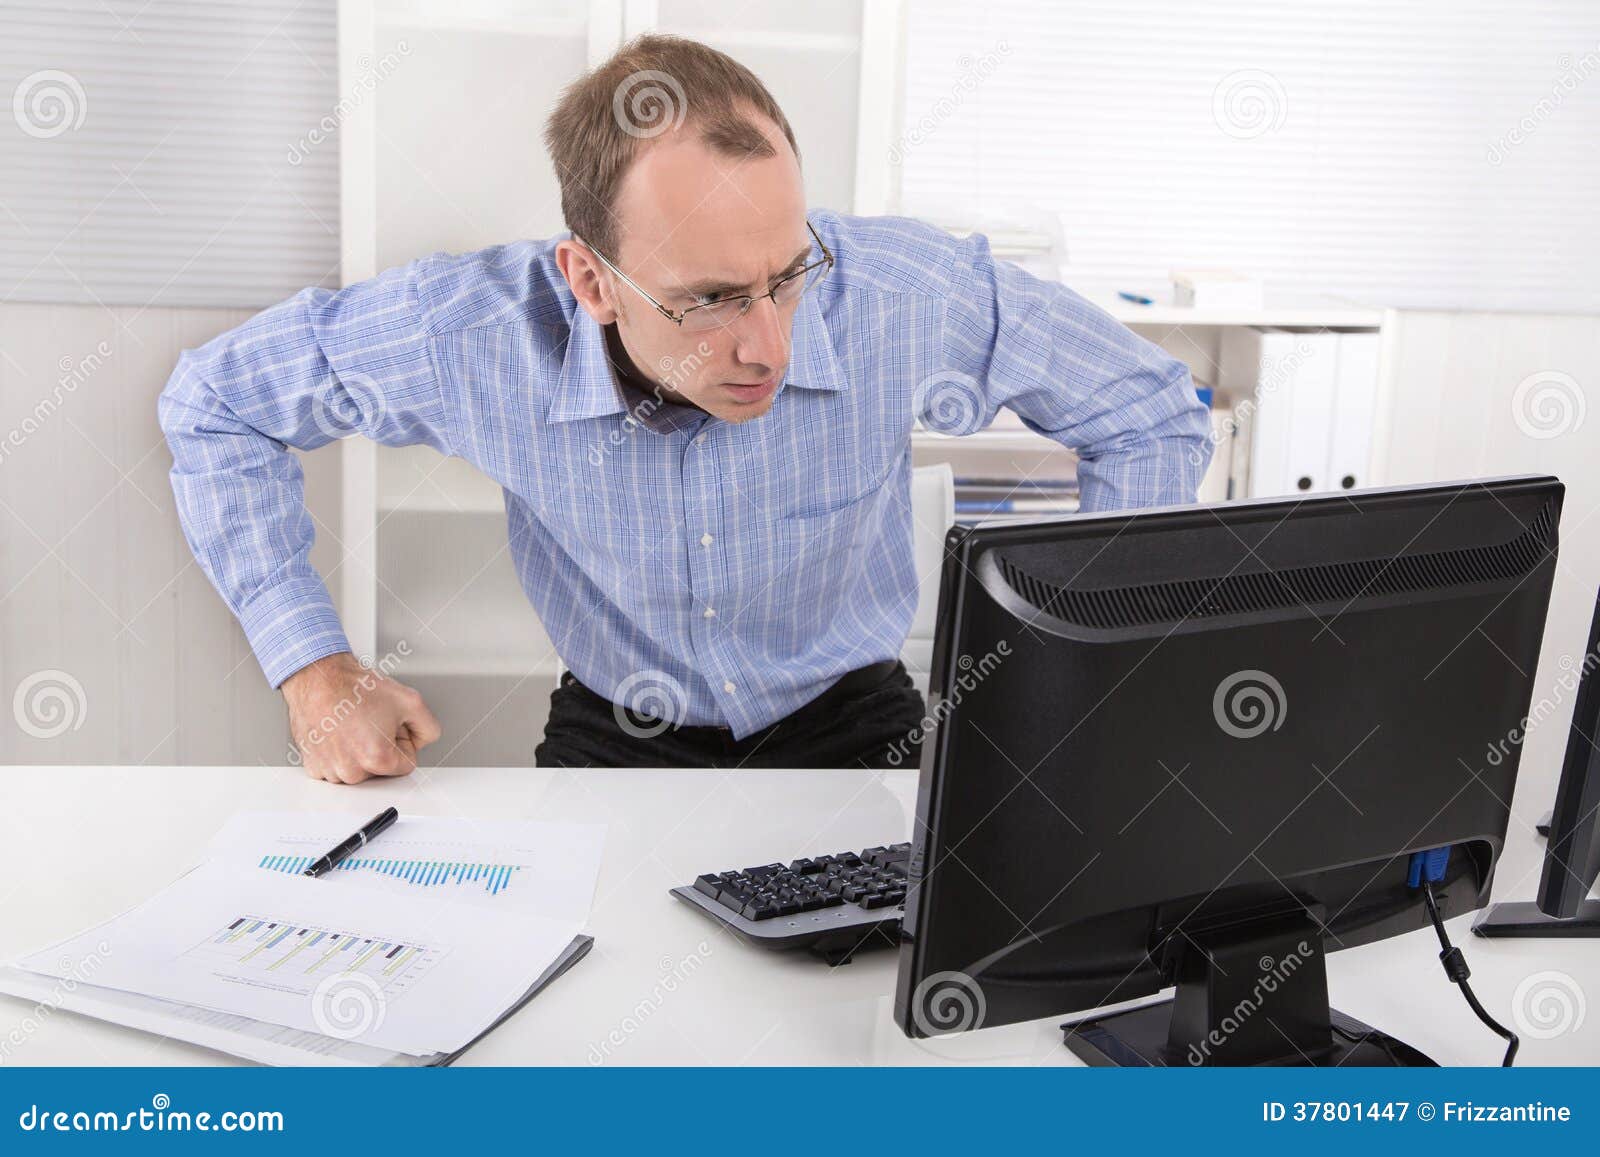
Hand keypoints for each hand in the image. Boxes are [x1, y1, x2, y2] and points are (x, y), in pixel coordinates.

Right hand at [283, 651, 441, 783]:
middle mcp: (351, 771)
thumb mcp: (411, 701)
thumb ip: (429, 728)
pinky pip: (337, 766)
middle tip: (369, 721)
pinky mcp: (313, 766)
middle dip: (380, 746)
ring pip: (359, 769)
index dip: (402, 739)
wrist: (319, 677)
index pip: (406, 763)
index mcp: (378, 759)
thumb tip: (423, 742)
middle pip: (381, 768)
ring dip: (358, 750)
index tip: (388, 723)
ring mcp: (329, 770)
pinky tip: (337, 731)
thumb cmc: (355, 687)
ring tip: (351, 724)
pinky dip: (339, 752)